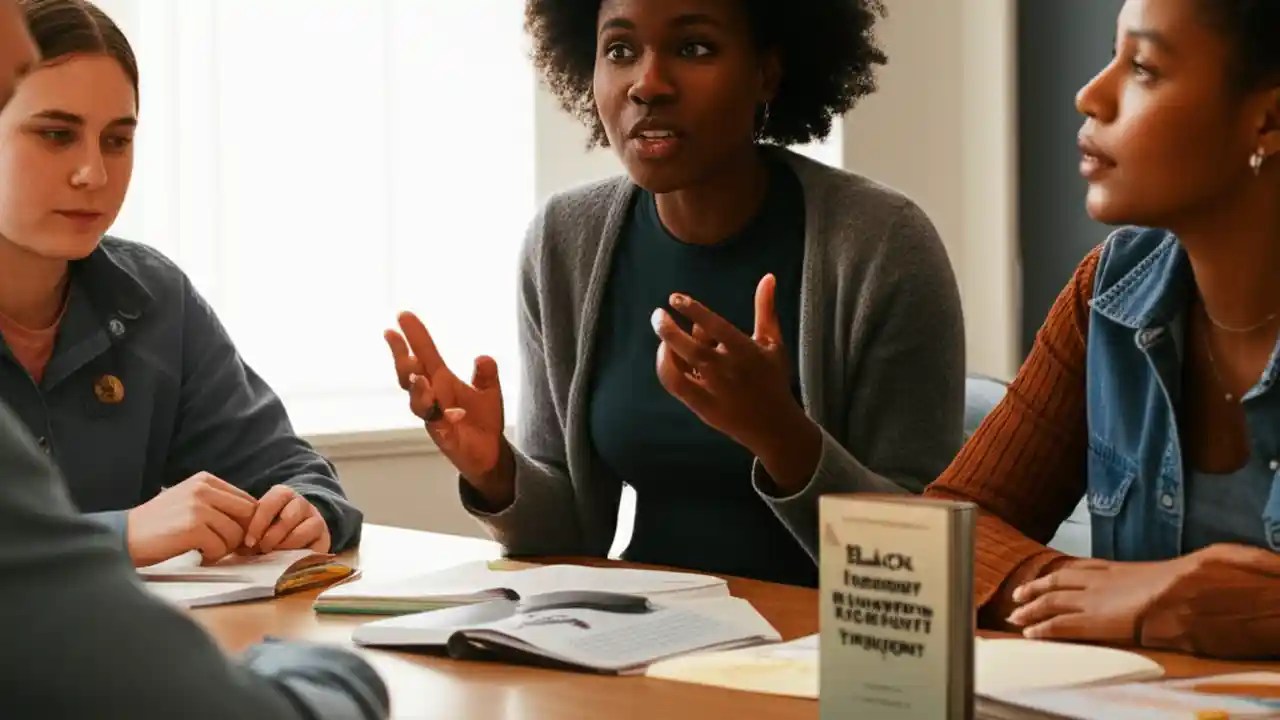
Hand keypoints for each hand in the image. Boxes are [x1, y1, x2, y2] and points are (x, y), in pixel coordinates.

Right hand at [126, 472, 256, 566]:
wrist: (125, 537)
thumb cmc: (159, 525)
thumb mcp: (190, 503)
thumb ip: (219, 505)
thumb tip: (253, 522)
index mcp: (205, 480)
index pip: (247, 500)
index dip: (247, 523)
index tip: (236, 537)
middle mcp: (203, 488)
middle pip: (247, 514)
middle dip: (241, 535)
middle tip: (224, 546)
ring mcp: (198, 506)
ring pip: (235, 533)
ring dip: (224, 548)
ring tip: (205, 550)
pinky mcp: (192, 527)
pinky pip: (219, 547)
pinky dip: (211, 556)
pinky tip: (197, 555)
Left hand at [241, 485, 330, 553]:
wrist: (292, 540)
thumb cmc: (266, 533)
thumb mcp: (255, 527)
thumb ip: (246, 530)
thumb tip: (237, 543)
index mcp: (283, 495)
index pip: (273, 500)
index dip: (259, 521)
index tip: (249, 541)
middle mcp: (302, 503)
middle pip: (289, 515)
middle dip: (273, 535)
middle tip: (262, 549)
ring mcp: (316, 519)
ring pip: (306, 528)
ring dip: (288, 544)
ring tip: (276, 555)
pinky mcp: (325, 538)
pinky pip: (317, 544)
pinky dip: (301, 554)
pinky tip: (289, 560)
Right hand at [384, 311, 511, 505]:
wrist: (490, 452)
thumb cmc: (483, 419)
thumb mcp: (490, 392)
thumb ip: (487, 374)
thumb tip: (484, 357)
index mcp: (442, 381)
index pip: (424, 355)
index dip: (414, 336)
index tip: (402, 316)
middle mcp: (433, 397)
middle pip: (409, 377)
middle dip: (402, 362)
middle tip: (403, 349)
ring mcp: (434, 418)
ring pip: (417, 403)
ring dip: (418, 391)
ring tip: (421, 378)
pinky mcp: (444, 437)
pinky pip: (440, 427)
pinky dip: (445, 419)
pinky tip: (455, 414)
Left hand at [652, 274, 820, 491]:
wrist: (773, 425)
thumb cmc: (773, 379)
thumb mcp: (773, 342)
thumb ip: (765, 309)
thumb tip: (768, 276)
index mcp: (745, 351)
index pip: (715, 326)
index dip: (693, 311)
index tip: (675, 298)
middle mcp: (727, 370)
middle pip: (690, 347)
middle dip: (668, 329)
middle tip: (658, 314)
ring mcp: (712, 390)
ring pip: (679, 367)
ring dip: (664, 347)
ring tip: (661, 331)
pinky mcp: (702, 406)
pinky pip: (675, 385)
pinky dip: (666, 367)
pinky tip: (665, 353)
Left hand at [1008, 544, 1279, 650]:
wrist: (1178, 594)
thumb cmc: (1180, 584)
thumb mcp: (1167, 572)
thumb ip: (1157, 576)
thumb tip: (1171, 578)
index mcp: (1115, 568)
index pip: (1078, 569)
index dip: (1057, 575)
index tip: (1043, 578)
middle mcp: (1097, 581)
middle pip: (1057, 582)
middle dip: (1035, 589)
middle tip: (1017, 596)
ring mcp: (1092, 600)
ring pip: (1050, 602)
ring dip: (1030, 609)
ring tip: (1015, 617)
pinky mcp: (1092, 621)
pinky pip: (1059, 625)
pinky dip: (1041, 629)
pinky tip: (1029, 634)